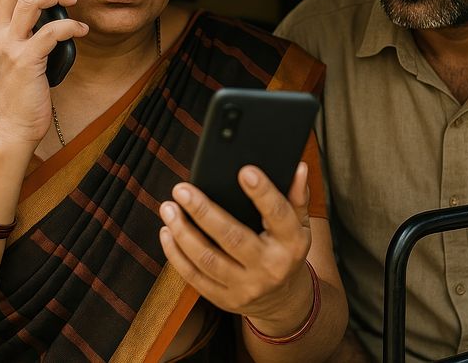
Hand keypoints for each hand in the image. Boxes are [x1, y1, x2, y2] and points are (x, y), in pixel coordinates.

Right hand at [0, 0, 87, 145]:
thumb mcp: (20, 55)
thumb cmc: (22, 91)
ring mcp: (10, 47)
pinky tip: (81, 28)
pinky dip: (70, 26)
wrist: (12, 127)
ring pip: (29, 2)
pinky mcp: (26, 62)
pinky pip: (50, 32)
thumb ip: (28, 31)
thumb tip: (52, 7)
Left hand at [158, 162, 314, 333]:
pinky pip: (195, 277)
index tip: (245, 171)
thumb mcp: (300, 225)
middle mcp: (269, 267)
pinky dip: (176, 254)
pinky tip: (167, 232)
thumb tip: (298, 168)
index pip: (278, 215)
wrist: (282, 300)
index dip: (263, 193)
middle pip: (232, 237)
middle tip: (182, 189)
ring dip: (183, 232)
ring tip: (168, 207)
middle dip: (203, 212)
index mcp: (291, 243)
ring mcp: (246, 287)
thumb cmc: (286, 250)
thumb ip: (297, 196)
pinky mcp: (225, 299)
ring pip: (207, 259)